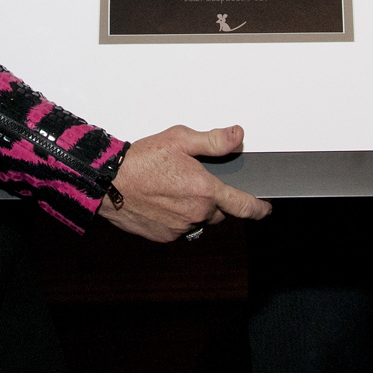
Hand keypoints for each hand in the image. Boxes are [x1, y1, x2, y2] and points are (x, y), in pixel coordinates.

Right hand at [97, 124, 271, 241]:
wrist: (108, 183)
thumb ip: (213, 141)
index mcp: (205, 190)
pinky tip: (161, 201)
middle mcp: (196, 212)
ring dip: (194, 208)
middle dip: (214, 200)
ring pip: (198, 219)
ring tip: (172, 189)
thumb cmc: (141, 160)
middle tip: (195, 182)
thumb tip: (237, 136)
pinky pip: (180, 228)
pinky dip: (176, 217)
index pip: (243, 205)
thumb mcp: (180, 139)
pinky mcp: (165, 236)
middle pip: (219, 211)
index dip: (258, 208)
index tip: (264, 209)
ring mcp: (180, 227)